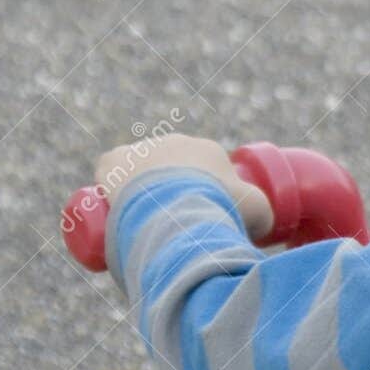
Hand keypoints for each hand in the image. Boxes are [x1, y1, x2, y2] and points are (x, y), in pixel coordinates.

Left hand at [94, 134, 273, 239]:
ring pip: (138, 171)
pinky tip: (110, 211)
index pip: (201, 173)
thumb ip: (262, 215)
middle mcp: (173, 142)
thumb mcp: (256, 215)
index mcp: (207, 149)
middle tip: (166, 227)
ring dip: (137, 191)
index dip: (198, 198)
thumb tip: (261, 224)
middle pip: (167, 171)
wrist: (179, 211)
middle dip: (167, 194)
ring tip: (137, 224)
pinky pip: (107, 173)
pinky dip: (108, 190)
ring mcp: (141, 149)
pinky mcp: (113, 161)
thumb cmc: (219, 212)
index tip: (194, 222)